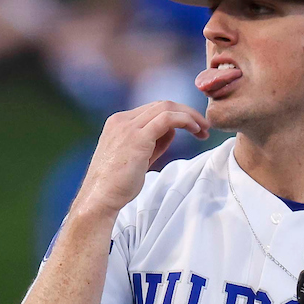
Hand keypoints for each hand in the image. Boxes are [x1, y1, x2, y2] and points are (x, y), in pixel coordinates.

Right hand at [76, 101, 208, 217]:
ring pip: (166, 107)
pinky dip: (185, 120)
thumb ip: (153, 143)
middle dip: (186, 113)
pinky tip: (196, 129)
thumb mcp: (138, 160)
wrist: (99, 199)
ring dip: (190, 115)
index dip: (176, 115)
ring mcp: (128, 127)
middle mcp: (122, 120)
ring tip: (204, 129)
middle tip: (204, 127)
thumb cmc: (117, 186)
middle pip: (161, 104)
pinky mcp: (138, 138)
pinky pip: (167, 119)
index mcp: (119, 123)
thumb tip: (172, 131)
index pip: (153, 110)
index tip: (194, 128)